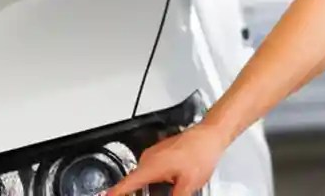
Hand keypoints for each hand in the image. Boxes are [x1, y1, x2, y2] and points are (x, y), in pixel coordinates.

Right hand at [103, 122, 226, 195]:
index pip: (125, 185)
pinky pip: (151, 170)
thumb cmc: (201, 152)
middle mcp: (148, 158)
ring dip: (147, 189)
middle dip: (136, 194)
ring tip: (163, 190)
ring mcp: (154, 154)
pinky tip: (168, 186)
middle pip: (134, 183)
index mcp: (151, 166)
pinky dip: (153, 181)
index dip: (114, 193)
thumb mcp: (188, 184)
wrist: (210, 135)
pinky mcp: (160, 153)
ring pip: (144, 177)